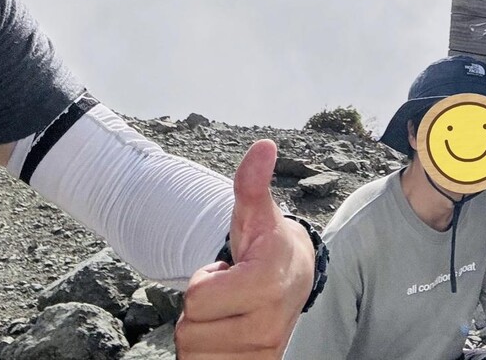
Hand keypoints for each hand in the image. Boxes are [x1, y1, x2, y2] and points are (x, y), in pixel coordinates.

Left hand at [175, 140, 313, 357]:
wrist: (295, 283)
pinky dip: (205, 355)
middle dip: (200, 308)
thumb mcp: (257, 214)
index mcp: (269, 284)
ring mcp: (264, 354)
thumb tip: (262, 147)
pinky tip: (226, 334)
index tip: (229, 270)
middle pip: (190, 330)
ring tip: (228, 311)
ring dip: (202, 332)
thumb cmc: (268, 247)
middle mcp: (270, 327)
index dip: (204, 279)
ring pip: (192, 353)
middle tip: (227, 291)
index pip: (197, 297)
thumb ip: (251, 183)